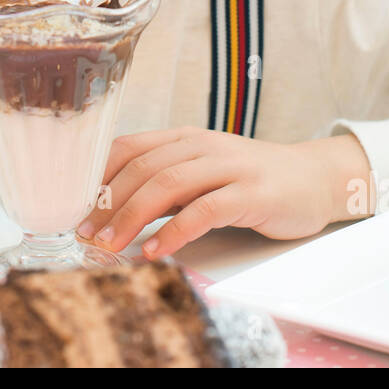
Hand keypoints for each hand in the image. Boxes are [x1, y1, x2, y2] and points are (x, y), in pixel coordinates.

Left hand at [75, 127, 368, 259]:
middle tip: (85, 233)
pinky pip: (206, 210)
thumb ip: (163, 184)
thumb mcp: (201, 173)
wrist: (314, 178)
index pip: (128, 147)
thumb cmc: (250, 180)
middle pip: (143, 167)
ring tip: (111, 245)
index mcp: (184, 138)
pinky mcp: (252, 192)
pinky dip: (176, 231)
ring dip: (133, 216)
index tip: (73, 206)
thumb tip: (111, 208)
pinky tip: (157, 250)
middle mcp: (202, 146)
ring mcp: (228, 166)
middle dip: (108, 202)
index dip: (96, 176)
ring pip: (169, 184)